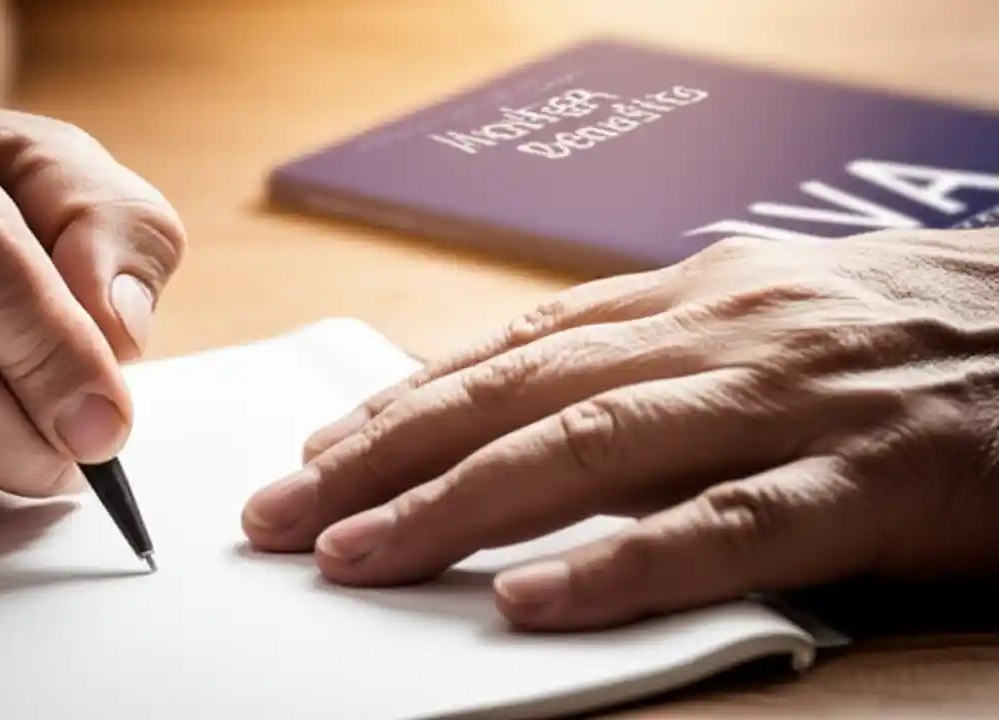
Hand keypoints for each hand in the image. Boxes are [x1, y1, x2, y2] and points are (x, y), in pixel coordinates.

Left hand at [243, 230, 998, 629]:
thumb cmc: (905, 335)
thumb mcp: (760, 315)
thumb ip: (649, 351)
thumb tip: (529, 394)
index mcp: (690, 299)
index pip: (511, 351)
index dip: (404, 401)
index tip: (320, 449)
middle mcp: (717, 334)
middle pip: (515, 396)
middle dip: (384, 454)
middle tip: (282, 512)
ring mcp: (788, 402)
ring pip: (588, 450)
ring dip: (456, 504)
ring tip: (355, 555)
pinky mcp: (867, 480)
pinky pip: (724, 526)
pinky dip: (618, 565)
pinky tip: (529, 600)